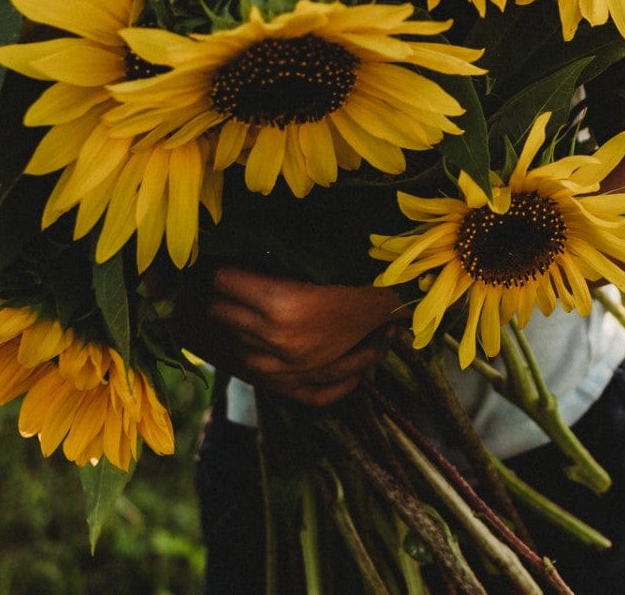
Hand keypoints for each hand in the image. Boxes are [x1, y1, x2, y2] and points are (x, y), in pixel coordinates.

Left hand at [174, 266, 406, 406]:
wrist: (403, 307)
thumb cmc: (363, 271)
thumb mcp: (319, 259)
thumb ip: (279, 257)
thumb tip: (242, 242)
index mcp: (283, 302)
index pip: (226, 283)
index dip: (222, 270)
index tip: (220, 263)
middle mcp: (279, 337)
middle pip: (225, 314)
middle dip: (221, 297)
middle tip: (222, 285)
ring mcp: (287, 365)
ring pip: (238, 346)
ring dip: (233, 329)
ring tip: (232, 312)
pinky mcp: (299, 382)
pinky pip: (263, 377)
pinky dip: (253, 362)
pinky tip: (251, 350)